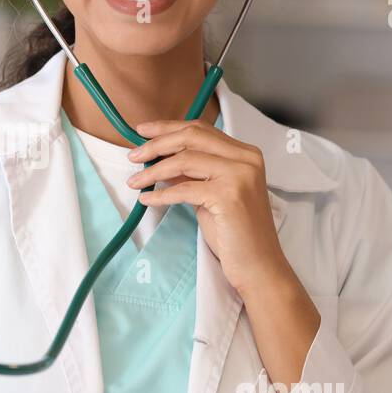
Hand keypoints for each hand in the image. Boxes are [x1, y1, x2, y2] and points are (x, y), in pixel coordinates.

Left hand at [124, 119, 290, 298]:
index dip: (168, 127)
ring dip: (153, 170)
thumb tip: (159, 158)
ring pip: (184, 160)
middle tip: (133, 154)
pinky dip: (160, 195)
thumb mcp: (209, 195)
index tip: (142, 131)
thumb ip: (190, 174)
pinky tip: (146, 200)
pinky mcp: (229, 196)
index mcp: (245, 154)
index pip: (201, 129)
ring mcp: (240, 175)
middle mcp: (246, 159)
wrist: (258, 265)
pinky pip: (183, 190)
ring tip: (134, 180)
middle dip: (157, 143)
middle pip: (191, 137)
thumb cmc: (234, 233)